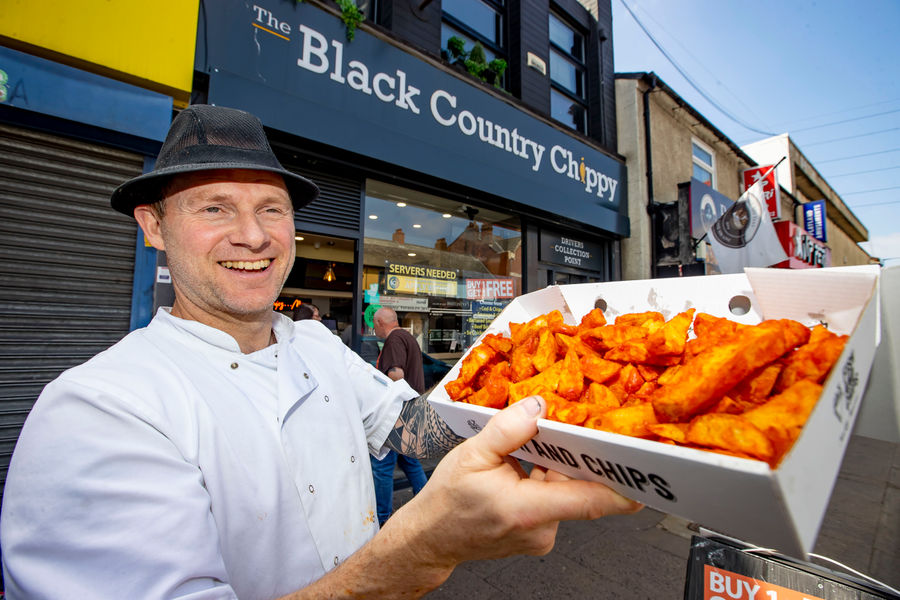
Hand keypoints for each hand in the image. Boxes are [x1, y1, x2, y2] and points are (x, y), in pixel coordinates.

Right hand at [381, 396, 642, 574]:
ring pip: (566, 492)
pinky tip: (530, 465)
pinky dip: (548, 479)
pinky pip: (555, 500)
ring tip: (535, 447)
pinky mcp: (539, 534)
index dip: (622, 488)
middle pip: (578, 488)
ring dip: (558, 467)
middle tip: (578, 428)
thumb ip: (508, 428)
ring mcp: (542, 535)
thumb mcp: (471, 454)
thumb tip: (538, 407)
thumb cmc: (447, 503)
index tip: (646, 474)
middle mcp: (541, 529)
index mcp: (527, 510)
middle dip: (578, 457)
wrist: (430, 538)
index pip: (589, 501)